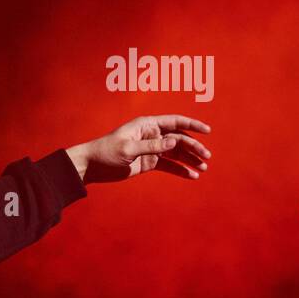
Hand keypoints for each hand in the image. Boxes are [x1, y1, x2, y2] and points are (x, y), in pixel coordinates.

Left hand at [65, 114, 212, 183]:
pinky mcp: (149, 162)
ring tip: (203, 168)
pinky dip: (180, 170)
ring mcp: (152, 149)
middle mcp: (152, 135)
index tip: (207, 130)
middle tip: (206, 157)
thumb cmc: (106, 152)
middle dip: (194, 147)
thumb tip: (175, 141)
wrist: (91, 167)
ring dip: (190, 159)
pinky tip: (192, 176)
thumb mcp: (128, 148)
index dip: (192, 124)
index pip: (175, 121)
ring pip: (176, 153)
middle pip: (179, 139)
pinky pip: (169, 165)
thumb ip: (152, 146)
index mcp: (147, 125)